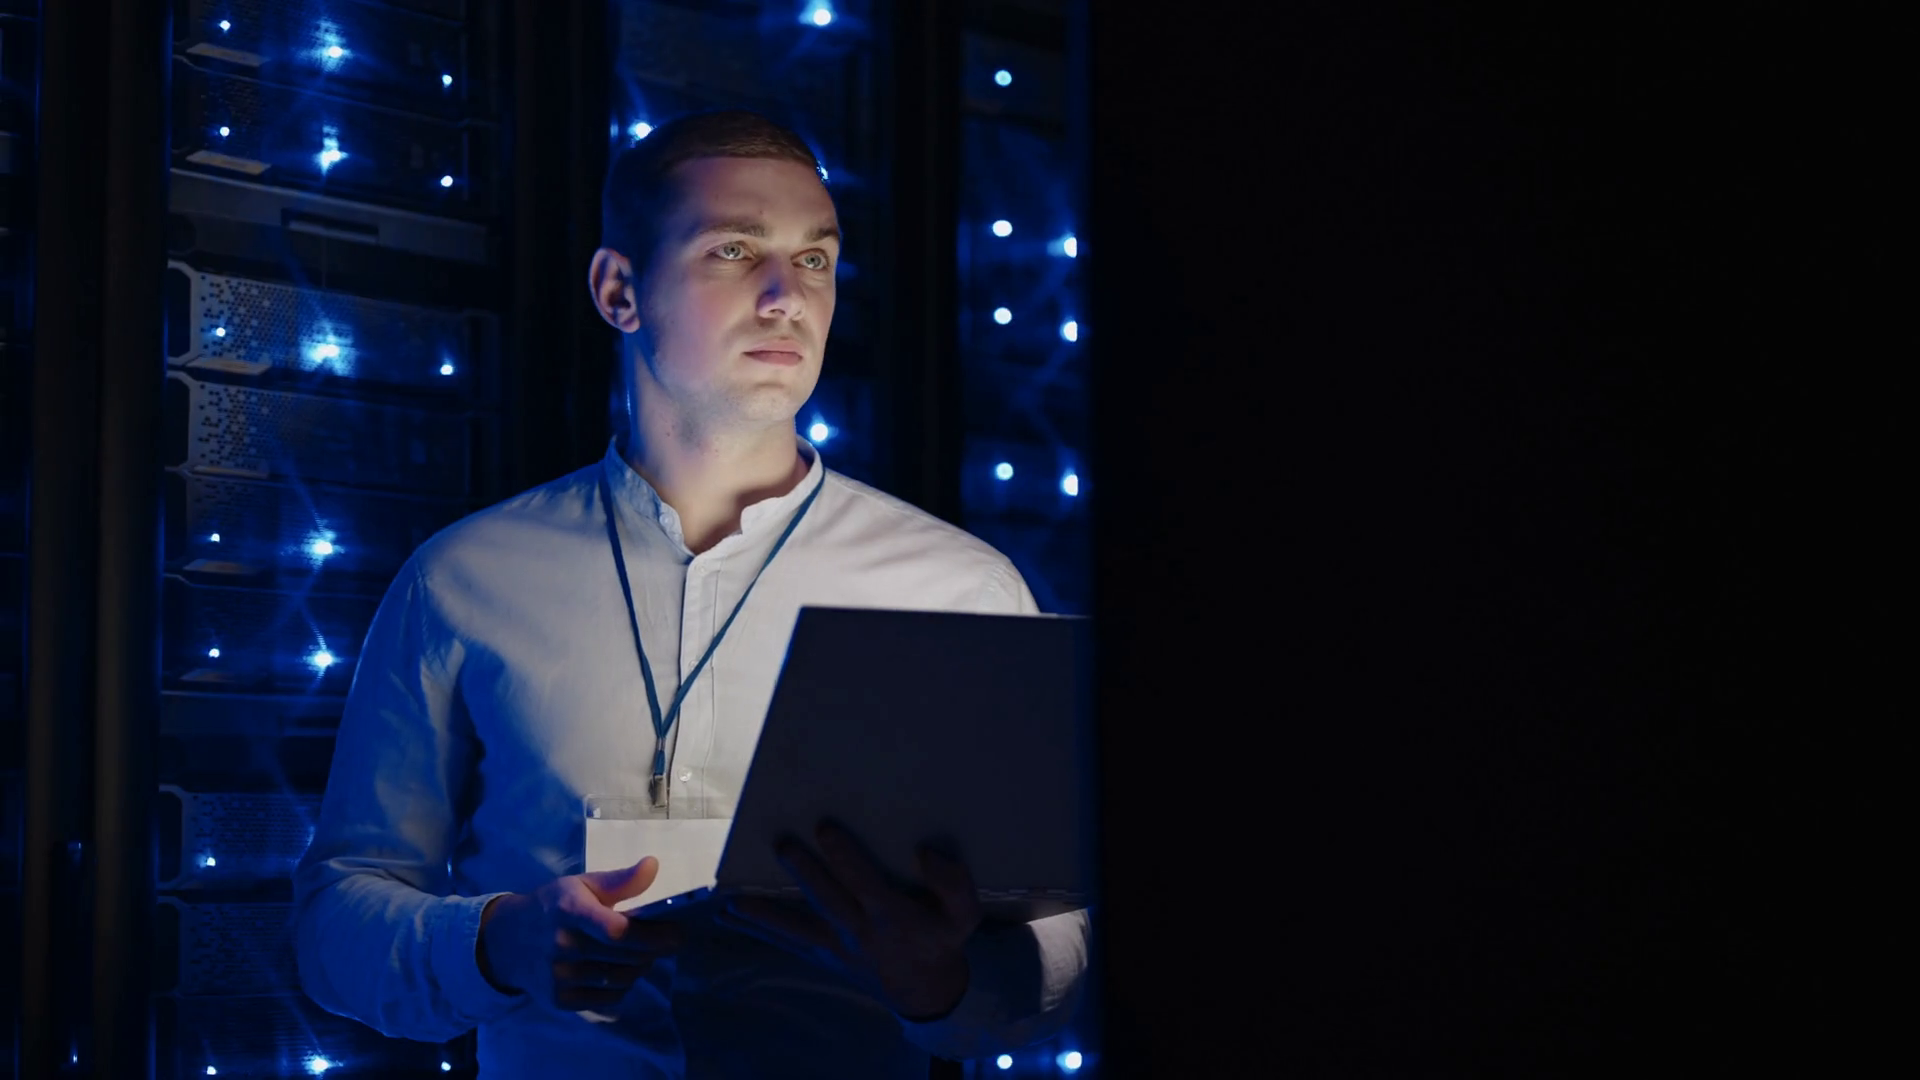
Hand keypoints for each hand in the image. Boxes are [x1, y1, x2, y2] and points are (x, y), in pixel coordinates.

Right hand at [477, 856, 685, 1011]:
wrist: (507, 940)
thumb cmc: (552, 906)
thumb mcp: (582, 885)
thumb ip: (620, 881)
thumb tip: (653, 866)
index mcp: (570, 912)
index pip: (618, 931)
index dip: (654, 935)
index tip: (677, 933)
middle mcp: (563, 947)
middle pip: (625, 957)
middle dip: (654, 950)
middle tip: (665, 941)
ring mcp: (559, 977)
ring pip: (621, 979)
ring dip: (640, 967)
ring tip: (640, 954)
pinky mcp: (559, 1000)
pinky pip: (608, 999)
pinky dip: (622, 986)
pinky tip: (619, 970)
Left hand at [717, 822, 981, 1020]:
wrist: (926, 989)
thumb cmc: (942, 939)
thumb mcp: (964, 915)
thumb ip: (954, 883)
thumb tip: (926, 853)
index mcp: (891, 916)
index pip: (863, 883)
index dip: (844, 856)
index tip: (825, 827)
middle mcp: (858, 931)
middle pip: (827, 900)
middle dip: (804, 873)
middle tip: (782, 845)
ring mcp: (836, 946)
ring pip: (797, 928)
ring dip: (766, 913)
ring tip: (732, 899)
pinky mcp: (822, 954)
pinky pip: (788, 942)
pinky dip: (759, 930)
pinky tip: (730, 914)